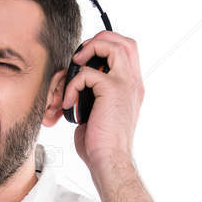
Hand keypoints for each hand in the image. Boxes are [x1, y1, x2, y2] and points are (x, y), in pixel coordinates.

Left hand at [62, 31, 143, 171]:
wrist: (109, 161)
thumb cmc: (102, 145)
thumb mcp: (101, 114)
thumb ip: (97, 96)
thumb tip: (80, 89)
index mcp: (132, 88)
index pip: (128, 52)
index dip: (108, 45)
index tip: (88, 57)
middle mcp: (132, 83)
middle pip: (124, 42)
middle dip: (99, 40)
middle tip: (81, 56)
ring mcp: (124, 85)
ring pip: (112, 46)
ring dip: (89, 51)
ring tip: (75, 66)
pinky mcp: (111, 90)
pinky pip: (86, 73)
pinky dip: (72, 85)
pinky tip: (68, 102)